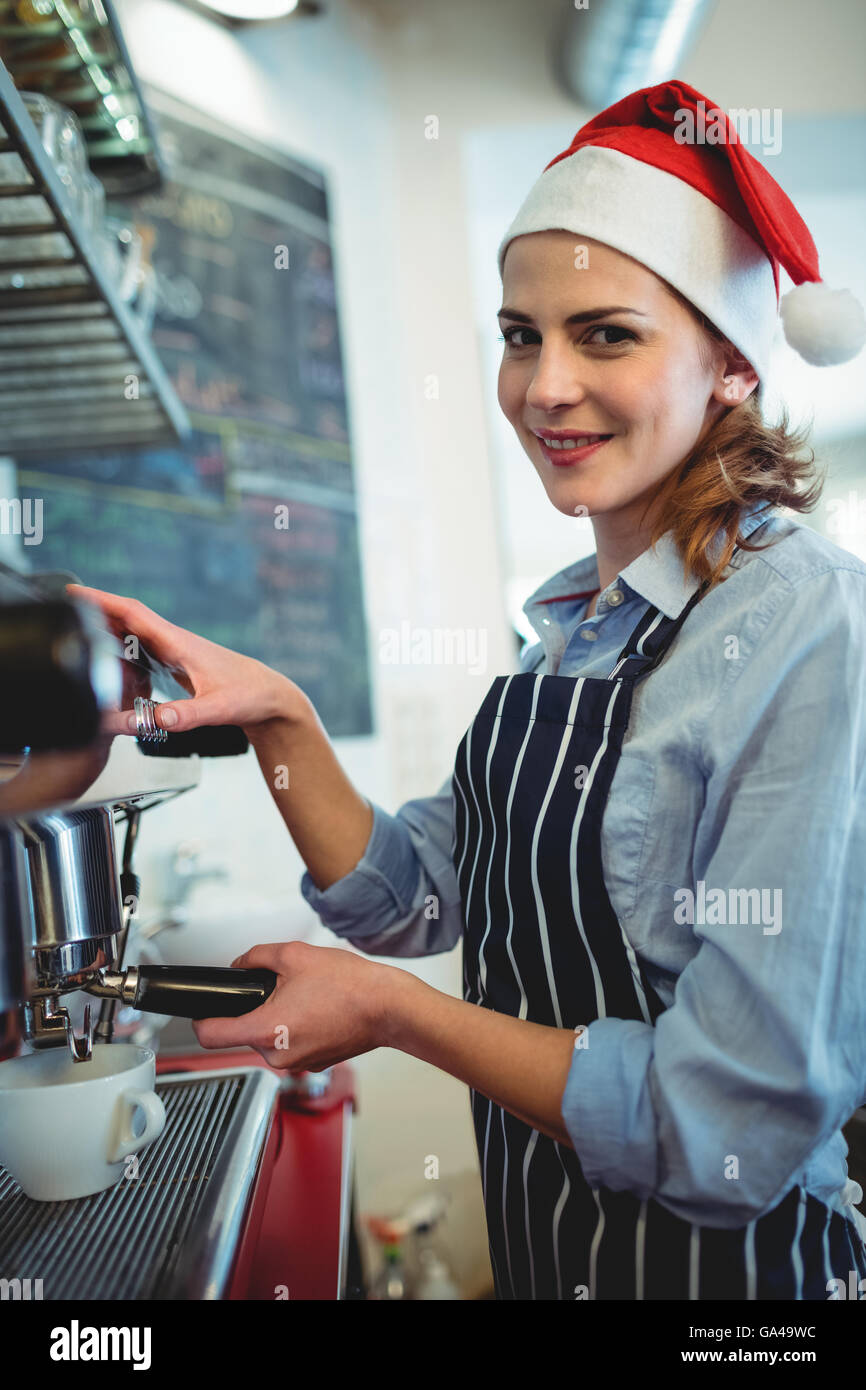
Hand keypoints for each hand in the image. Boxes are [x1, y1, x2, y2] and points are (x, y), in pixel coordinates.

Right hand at [65, 584, 310, 737]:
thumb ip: (188, 715)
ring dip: (107, 627)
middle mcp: (175, 642)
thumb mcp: (218, 708)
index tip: (75, 592)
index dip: (102, 601)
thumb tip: (158, 720)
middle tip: (63, 608)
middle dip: (95, 610)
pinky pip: (143, 648)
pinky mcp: (178, 663)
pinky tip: (110, 655)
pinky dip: (122, 647)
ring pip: (134, 632)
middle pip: (127, 619)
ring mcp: (176, 651)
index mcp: (179, 643)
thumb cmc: (250, 695)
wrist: (269, 698)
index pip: (134, 614)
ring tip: (78, 628)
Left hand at [191, 940, 399, 1071]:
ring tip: (303, 996)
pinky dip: (296, 1028)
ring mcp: (299, 1064)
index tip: (204, 1009)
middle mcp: (279, 1055)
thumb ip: (257, 957)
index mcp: (267, 1030)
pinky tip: (317, 1009)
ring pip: (269, 1039)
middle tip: (276, 988)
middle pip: (243, 1035)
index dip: (201, 1019)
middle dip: (253, 1010)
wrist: (388, 1007)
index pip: (209, 1036)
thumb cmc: (350, 986)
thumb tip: (241, 963)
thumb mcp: (294, 955)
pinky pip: (292, 1045)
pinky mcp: (315, 1063)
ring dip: (276, 1018)